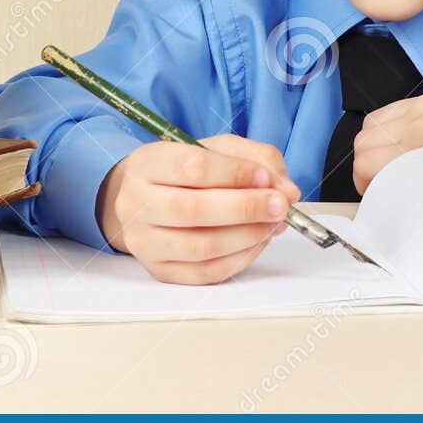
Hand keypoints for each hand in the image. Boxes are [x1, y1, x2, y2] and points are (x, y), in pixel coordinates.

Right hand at [95, 134, 301, 284]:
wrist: (145, 199)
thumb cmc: (186, 171)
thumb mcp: (218, 149)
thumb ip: (255, 159)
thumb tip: (286, 189)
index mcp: (147, 163)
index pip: (192, 167)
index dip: (235, 174)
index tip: (267, 178)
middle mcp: (137, 204)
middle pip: (193, 209)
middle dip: (246, 207)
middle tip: (281, 205)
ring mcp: (144, 242)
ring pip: (201, 246)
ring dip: (248, 236)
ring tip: (274, 223)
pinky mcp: (159, 270)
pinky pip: (205, 273)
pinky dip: (240, 258)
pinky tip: (257, 242)